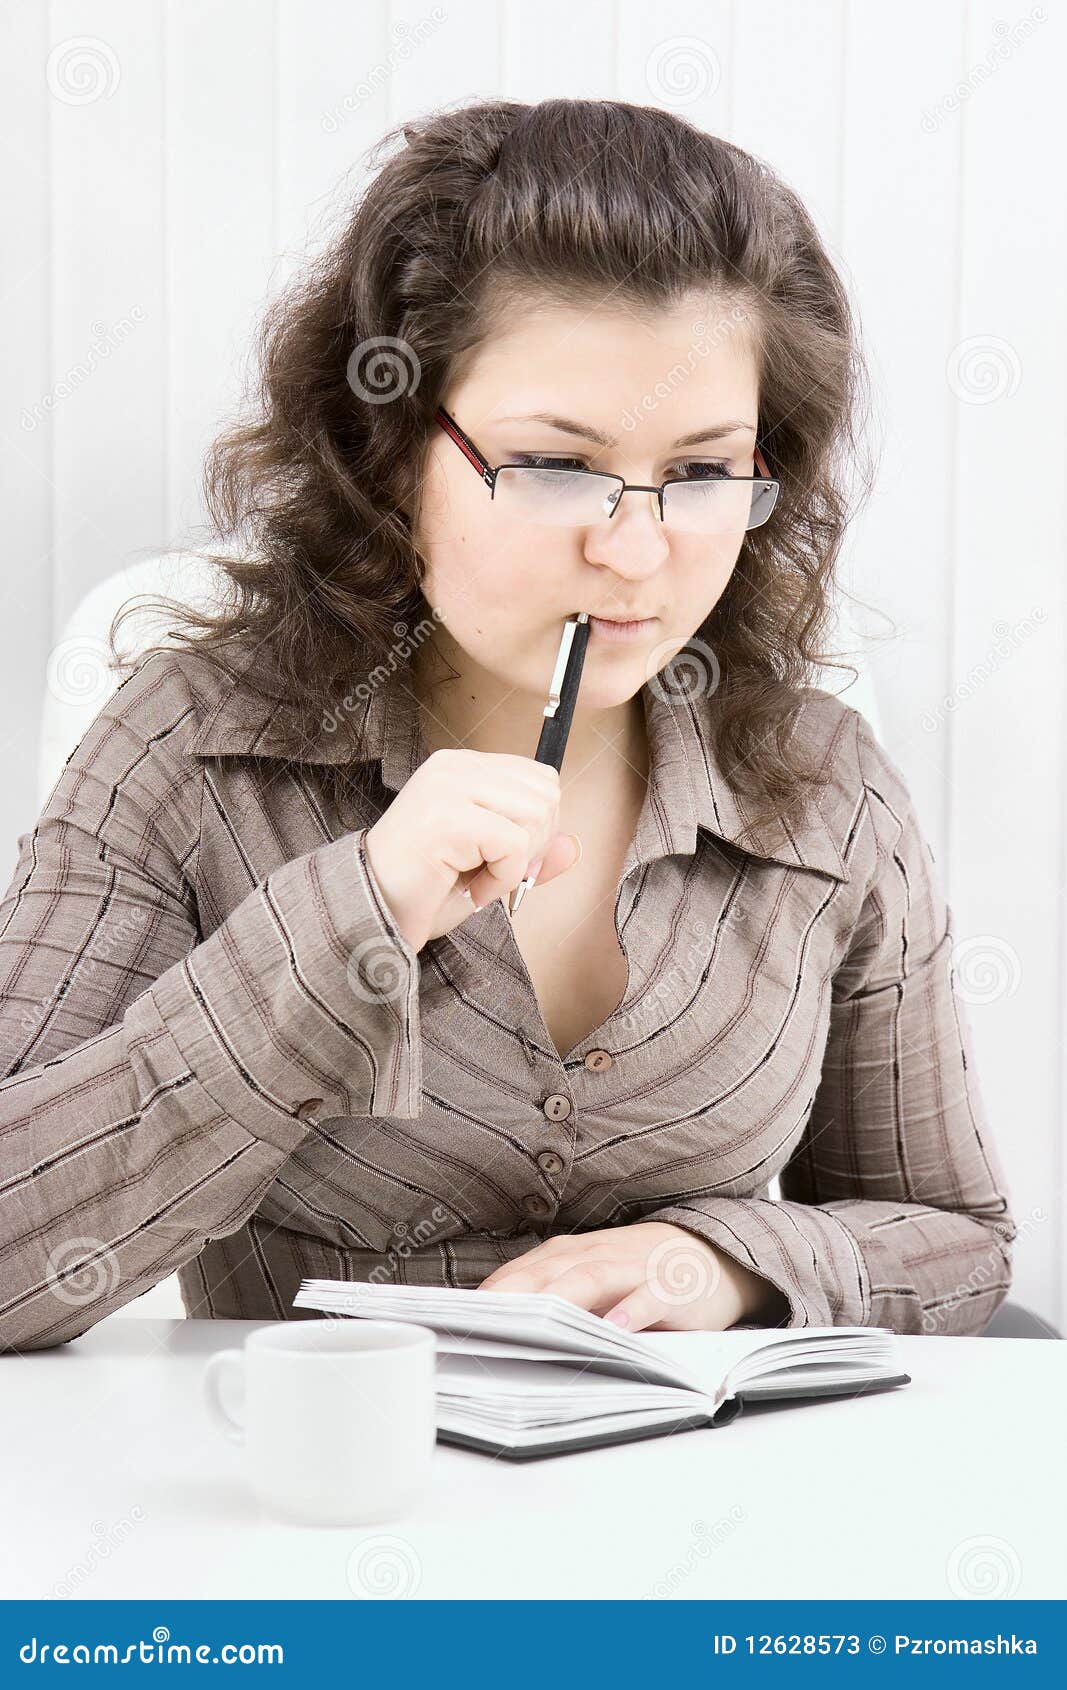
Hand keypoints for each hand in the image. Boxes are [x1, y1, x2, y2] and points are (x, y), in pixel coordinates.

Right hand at [364, 748, 581, 952]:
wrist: (372, 913)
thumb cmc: (422, 890)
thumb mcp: (487, 868)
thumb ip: (530, 854)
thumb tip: (573, 846)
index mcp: (462, 767)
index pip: (540, 778)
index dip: (538, 827)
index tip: (503, 860)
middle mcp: (454, 767)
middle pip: (546, 792)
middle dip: (534, 844)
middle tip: (494, 873)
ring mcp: (448, 787)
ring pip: (537, 815)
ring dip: (517, 864)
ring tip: (479, 880)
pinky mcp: (447, 817)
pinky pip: (513, 845)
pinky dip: (502, 879)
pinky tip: (472, 890)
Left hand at [475, 1222, 788, 1331]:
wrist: (709, 1255)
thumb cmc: (634, 1275)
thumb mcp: (590, 1280)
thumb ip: (551, 1299)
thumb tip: (495, 1335)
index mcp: (568, 1256)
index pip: (518, 1275)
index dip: (488, 1298)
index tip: (455, 1324)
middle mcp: (595, 1255)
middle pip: (546, 1273)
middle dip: (512, 1299)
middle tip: (482, 1329)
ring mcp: (633, 1269)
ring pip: (590, 1279)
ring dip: (561, 1301)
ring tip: (535, 1327)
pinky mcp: (671, 1287)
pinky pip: (648, 1298)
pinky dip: (631, 1311)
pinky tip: (615, 1329)